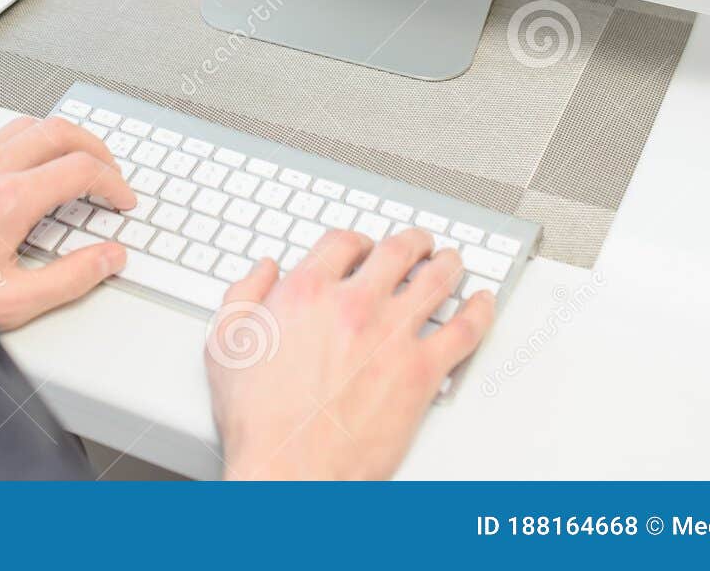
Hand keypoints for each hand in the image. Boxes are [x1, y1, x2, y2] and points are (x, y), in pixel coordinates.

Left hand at [0, 116, 135, 331]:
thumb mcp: (13, 302)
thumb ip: (70, 279)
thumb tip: (108, 259)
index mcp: (10, 200)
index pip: (81, 169)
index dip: (113, 182)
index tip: (121, 200)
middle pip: (59, 131)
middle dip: (95, 148)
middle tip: (110, 172)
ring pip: (26, 124)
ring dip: (59, 138)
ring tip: (75, 161)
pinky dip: (23, 139)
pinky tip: (25, 161)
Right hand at [206, 228, 494, 479]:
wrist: (290, 470)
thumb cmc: (259, 419)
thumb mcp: (227, 344)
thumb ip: (243, 295)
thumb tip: (263, 270)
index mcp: (306, 291)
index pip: (344, 241)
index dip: (357, 240)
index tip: (362, 248)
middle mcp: (353, 304)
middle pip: (397, 251)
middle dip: (411, 242)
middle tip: (418, 244)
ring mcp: (392, 336)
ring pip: (436, 280)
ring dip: (448, 264)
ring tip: (452, 262)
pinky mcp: (421, 372)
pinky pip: (465, 330)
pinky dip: (480, 311)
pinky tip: (483, 304)